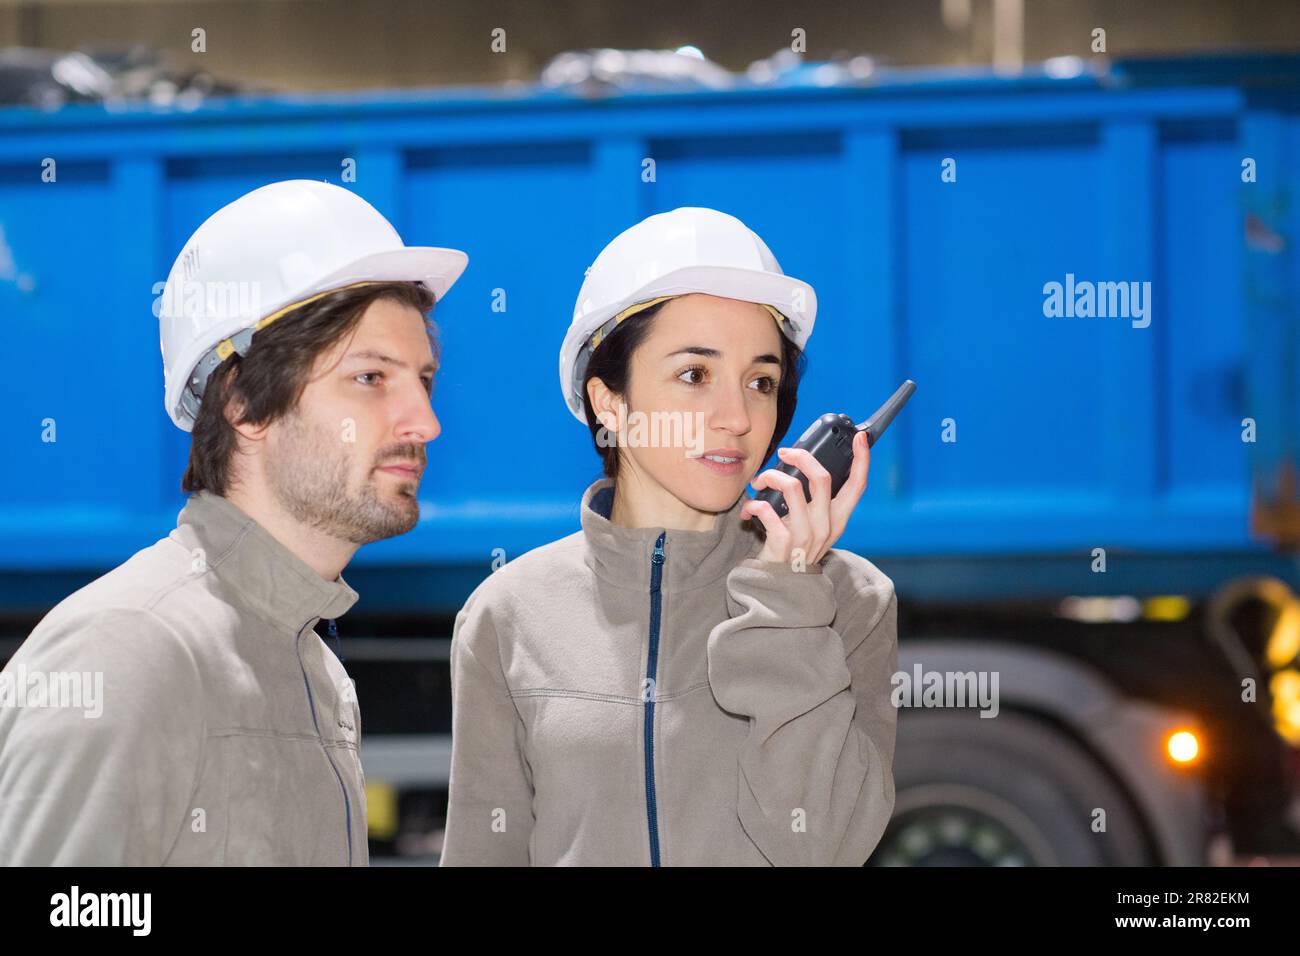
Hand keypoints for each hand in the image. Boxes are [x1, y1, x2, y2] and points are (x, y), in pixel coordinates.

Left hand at [739, 430, 870, 566]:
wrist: (781, 586)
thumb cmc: (794, 548)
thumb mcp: (813, 526)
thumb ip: (814, 502)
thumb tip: (801, 465)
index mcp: (837, 519)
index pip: (857, 486)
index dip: (862, 460)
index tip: (860, 438)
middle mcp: (826, 525)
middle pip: (822, 477)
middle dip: (801, 457)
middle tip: (784, 453)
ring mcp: (806, 535)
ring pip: (792, 487)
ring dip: (770, 477)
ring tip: (759, 482)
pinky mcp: (784, 542)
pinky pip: (767, 510)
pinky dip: (754, 504)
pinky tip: (749, 510)